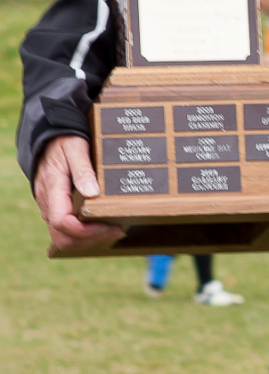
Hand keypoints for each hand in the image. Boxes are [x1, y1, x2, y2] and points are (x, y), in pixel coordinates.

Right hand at [33, 135, 125, 250]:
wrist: (50, 135)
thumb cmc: (65, 140)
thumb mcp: (75, 148)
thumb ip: (83, 170)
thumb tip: (92, 193)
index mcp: (52, 189)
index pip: (61, 222)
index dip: (85, 230)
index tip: (108, 225)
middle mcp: (47, 202)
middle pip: (62, 237)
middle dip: (89, 239)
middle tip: (116, 231)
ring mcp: (50, 206)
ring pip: (63, 236)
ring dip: (87, 238)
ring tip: (113, 229)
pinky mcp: (56, 206)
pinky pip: (65, 228)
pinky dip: (83, 232)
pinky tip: (101, 224)